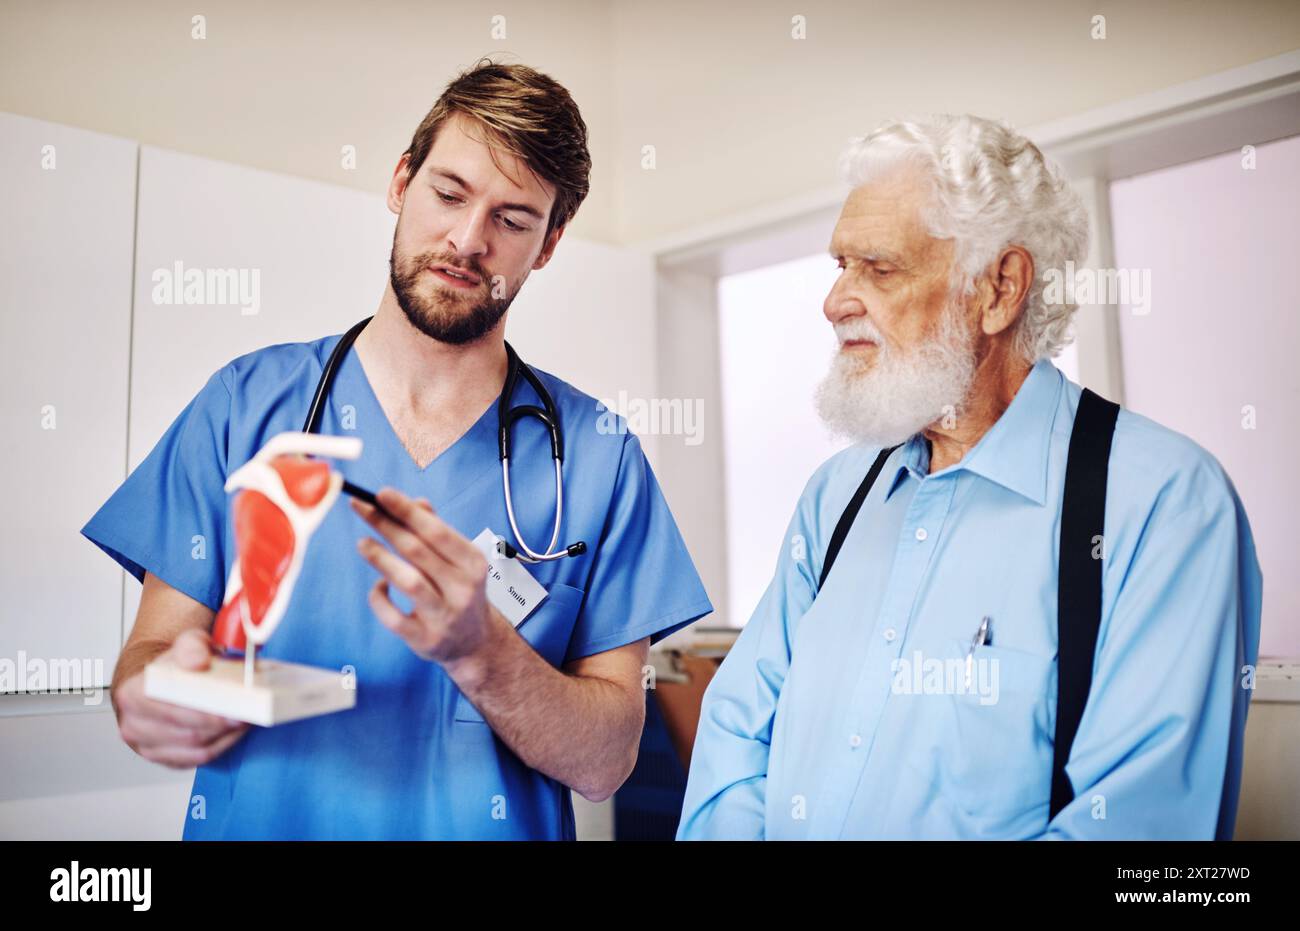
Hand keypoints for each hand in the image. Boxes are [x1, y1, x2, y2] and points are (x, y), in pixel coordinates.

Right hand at [113, 628, 250, 767]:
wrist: (158, 681)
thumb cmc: (173, 665)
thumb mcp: (185, 644)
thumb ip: (192, 647)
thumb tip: (198, 661)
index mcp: (132, 694)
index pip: (173, 709)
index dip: (206, 712)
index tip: (234, 708)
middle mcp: (134, 724)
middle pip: (187, 733)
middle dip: (221, 726)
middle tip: (247, 716)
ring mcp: (146, 745)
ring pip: (195, 749)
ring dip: (225, 737)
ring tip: (245, 722)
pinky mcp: (163, 758)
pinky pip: (197, 759)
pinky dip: (220, 747)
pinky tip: (233, 733)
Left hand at [351, 487, 499, 665]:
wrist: (474, 642)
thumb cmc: (460, 592)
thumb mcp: (460, 560)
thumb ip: (437, 531)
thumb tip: (414, 502)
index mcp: (473, 564)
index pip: (437, 531)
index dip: (407, 511)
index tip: (382, 494)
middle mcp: (462, 589)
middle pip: (417, 551)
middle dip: (386, 526)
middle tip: (362, 508)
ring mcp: (444, 616)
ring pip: (408, 582)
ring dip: (380, 558)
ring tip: (363, 543)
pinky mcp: (424, 639)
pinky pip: (392, 615)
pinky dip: (379, 597)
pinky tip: (379, 586)